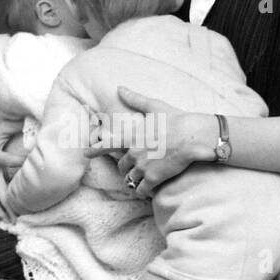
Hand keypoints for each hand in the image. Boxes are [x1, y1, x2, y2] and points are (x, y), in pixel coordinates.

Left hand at [83, 87, 215, 197]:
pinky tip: (147, 191)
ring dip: (133, 181)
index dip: (95, 150)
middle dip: (126, 168)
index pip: (107, 144)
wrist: (193, 136)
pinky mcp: (154, 178)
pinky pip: (142, 190)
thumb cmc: (176, 119)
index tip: (85, 153)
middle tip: (132, 169)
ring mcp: (143, 166)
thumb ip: (135, 99)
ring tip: (139, 182)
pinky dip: (142, 191)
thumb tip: (120, 88)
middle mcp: (133, 152)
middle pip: (121, 166)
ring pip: (130, 180)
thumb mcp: (154, 106)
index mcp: (131, 136)